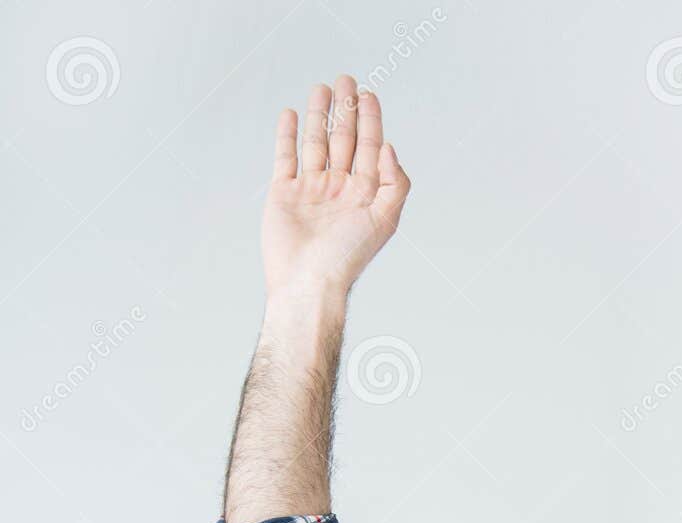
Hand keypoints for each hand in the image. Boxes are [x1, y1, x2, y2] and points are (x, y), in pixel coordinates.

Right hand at [262, 75, 409, 304]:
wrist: (308, 283)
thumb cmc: (347, 258)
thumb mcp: (385, 220)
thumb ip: (395, 182)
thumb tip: (390, 146)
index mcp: (364, 193)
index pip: (369, 147)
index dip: (370, 119)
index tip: (368, 93)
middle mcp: (339, 188)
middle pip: (343, 139)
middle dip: (345, 109)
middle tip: (346, 79)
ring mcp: (311, 189)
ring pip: (316, 143)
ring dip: (319, 115)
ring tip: (322, 88)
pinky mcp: (285, 193)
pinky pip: (286, 157)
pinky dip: (288, 136)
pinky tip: (292, 114)